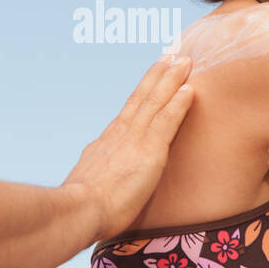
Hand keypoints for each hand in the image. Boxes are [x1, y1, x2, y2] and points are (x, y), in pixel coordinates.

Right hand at [62, 54, 194, 240]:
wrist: (78, 211)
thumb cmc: (81, 211)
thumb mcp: (87, 189)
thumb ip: (96, 183)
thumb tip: (94, 188)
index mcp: (105, 144)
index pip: (128, 114)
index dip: (141, 95)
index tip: (151, 80)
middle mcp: (119, 135)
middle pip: (141, 98)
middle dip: (157, 76)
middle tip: (171, 56)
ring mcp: (134, 140)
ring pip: (155, 102)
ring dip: (171, 80)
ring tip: (184, 61)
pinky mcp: (149, 150)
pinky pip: (167, 120)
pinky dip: (178, 103)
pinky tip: (189, 88)